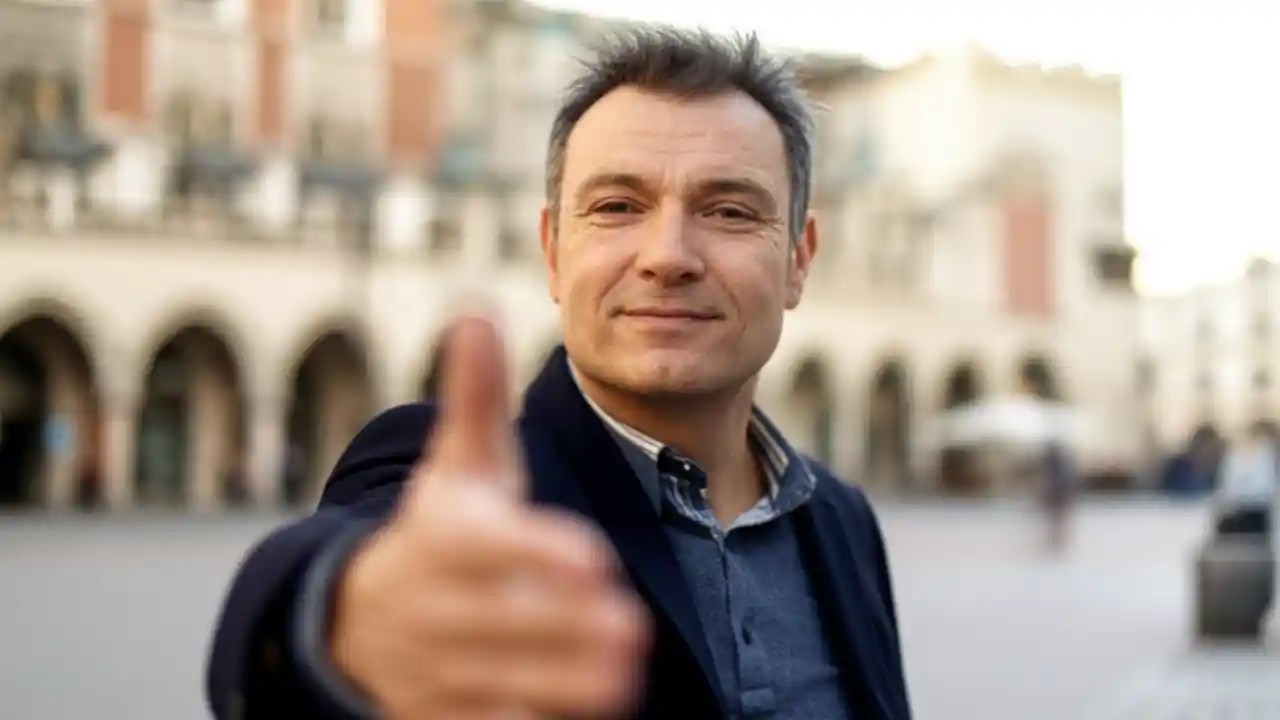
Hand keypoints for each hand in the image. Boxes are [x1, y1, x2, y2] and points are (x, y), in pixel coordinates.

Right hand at [329, 317, 650, 718]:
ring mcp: (430, 667)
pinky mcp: (438, 714)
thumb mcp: (456, 466)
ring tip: (622, 671)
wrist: (358, 621)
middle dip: (563, 627)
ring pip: (496, 679)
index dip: (535, 554)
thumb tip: (476, 311)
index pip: (484, 548)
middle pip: (498, 620)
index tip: (592, 558)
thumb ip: (475, 399)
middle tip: (630, 628)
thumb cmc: (436, 531)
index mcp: (435, 538)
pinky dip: (527, 719)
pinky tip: (587, 713)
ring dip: (559, 681)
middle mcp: (428, 605)